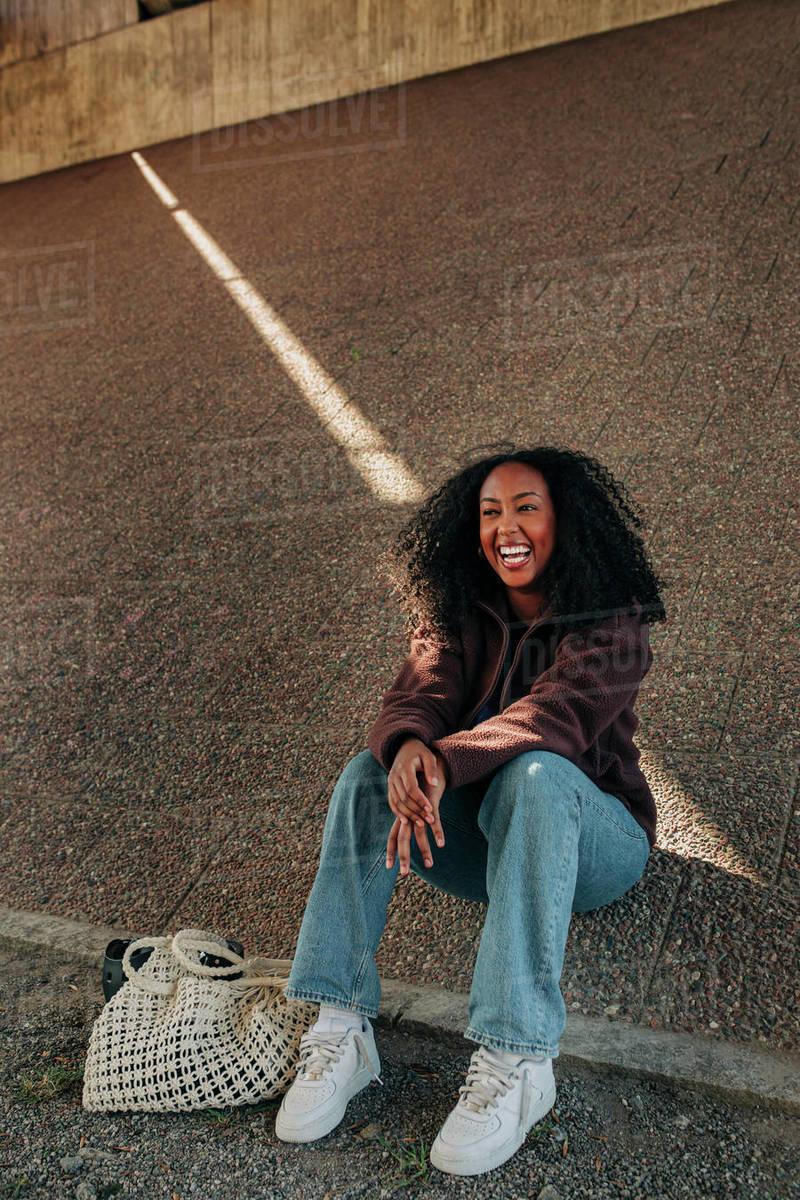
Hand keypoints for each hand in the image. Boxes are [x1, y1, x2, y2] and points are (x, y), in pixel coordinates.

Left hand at [386, 741, 446, 875]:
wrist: (429, 769)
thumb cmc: (423, 790)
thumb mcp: (417, 807)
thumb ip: (414, 821)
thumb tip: (413, 832)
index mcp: (403, 817)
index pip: (392, 837)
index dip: (390, 851)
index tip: (388, 867)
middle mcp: (409, 815)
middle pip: (402, 839)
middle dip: (403, 857)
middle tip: (403, 873)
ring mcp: (419, 810)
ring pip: (420, 833)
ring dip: (424, 850)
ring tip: (429, 865)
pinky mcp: (431, 803)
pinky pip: (435, 821)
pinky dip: (437, 832)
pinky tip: (441, 843)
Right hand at [387, 737, 443, 828]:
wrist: (405, 747)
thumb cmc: (420, 753)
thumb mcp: (429, 756)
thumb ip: (432, 769)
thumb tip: (434, 784)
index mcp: (404, 768)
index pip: (411, 788)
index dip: (420, 800)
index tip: (431, 810)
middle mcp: (394, 776)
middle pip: (404, 798)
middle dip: (417, 810)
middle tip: (430, 820)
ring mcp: (390, 782)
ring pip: (397, 802)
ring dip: (409, 814)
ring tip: (422, 823)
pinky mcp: (390, 787)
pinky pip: (392, 802)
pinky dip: (398, 813)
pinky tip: (406, 822)